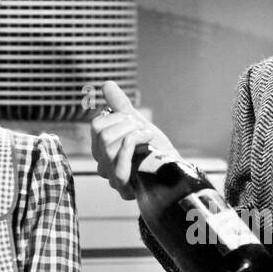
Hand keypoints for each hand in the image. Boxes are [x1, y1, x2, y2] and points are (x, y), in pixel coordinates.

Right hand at [90, 81, 176, 199]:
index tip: (136, 122)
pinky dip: (134, 143)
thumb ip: (120, 106)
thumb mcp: (137, 124)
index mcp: (102, 150)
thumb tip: (106, 84)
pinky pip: (117, 160)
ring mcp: (111, 178)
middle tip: (143, 130)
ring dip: (132, 134)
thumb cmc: (157, 150)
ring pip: (107, 145)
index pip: (96, 126)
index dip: (118, 117)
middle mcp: (102, 165)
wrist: (176, 171)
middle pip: (101, 134)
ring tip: (147, 137)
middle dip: (126, 125)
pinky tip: (148, 142)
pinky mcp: (123, 188)